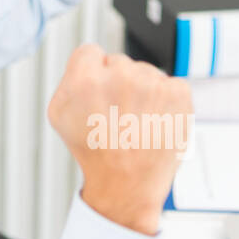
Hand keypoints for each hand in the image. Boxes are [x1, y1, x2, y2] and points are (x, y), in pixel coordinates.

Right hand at [48, 44, 191, 234]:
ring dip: (143, 93)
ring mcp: (153, 84)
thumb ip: (69, 78)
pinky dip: (166, 101)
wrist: (127, 185)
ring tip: (135, 124)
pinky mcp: (178, 94)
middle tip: (116, 117)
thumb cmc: (95, 154)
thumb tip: (88, 60)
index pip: (91, 52)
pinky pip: (171, 84)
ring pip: (146, 73)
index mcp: (87, 79)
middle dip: (118, 85)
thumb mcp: (59, 114)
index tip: (98, 95)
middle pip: (120, 63)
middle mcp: (121, 76)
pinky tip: (154, 122)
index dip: (92, 75)